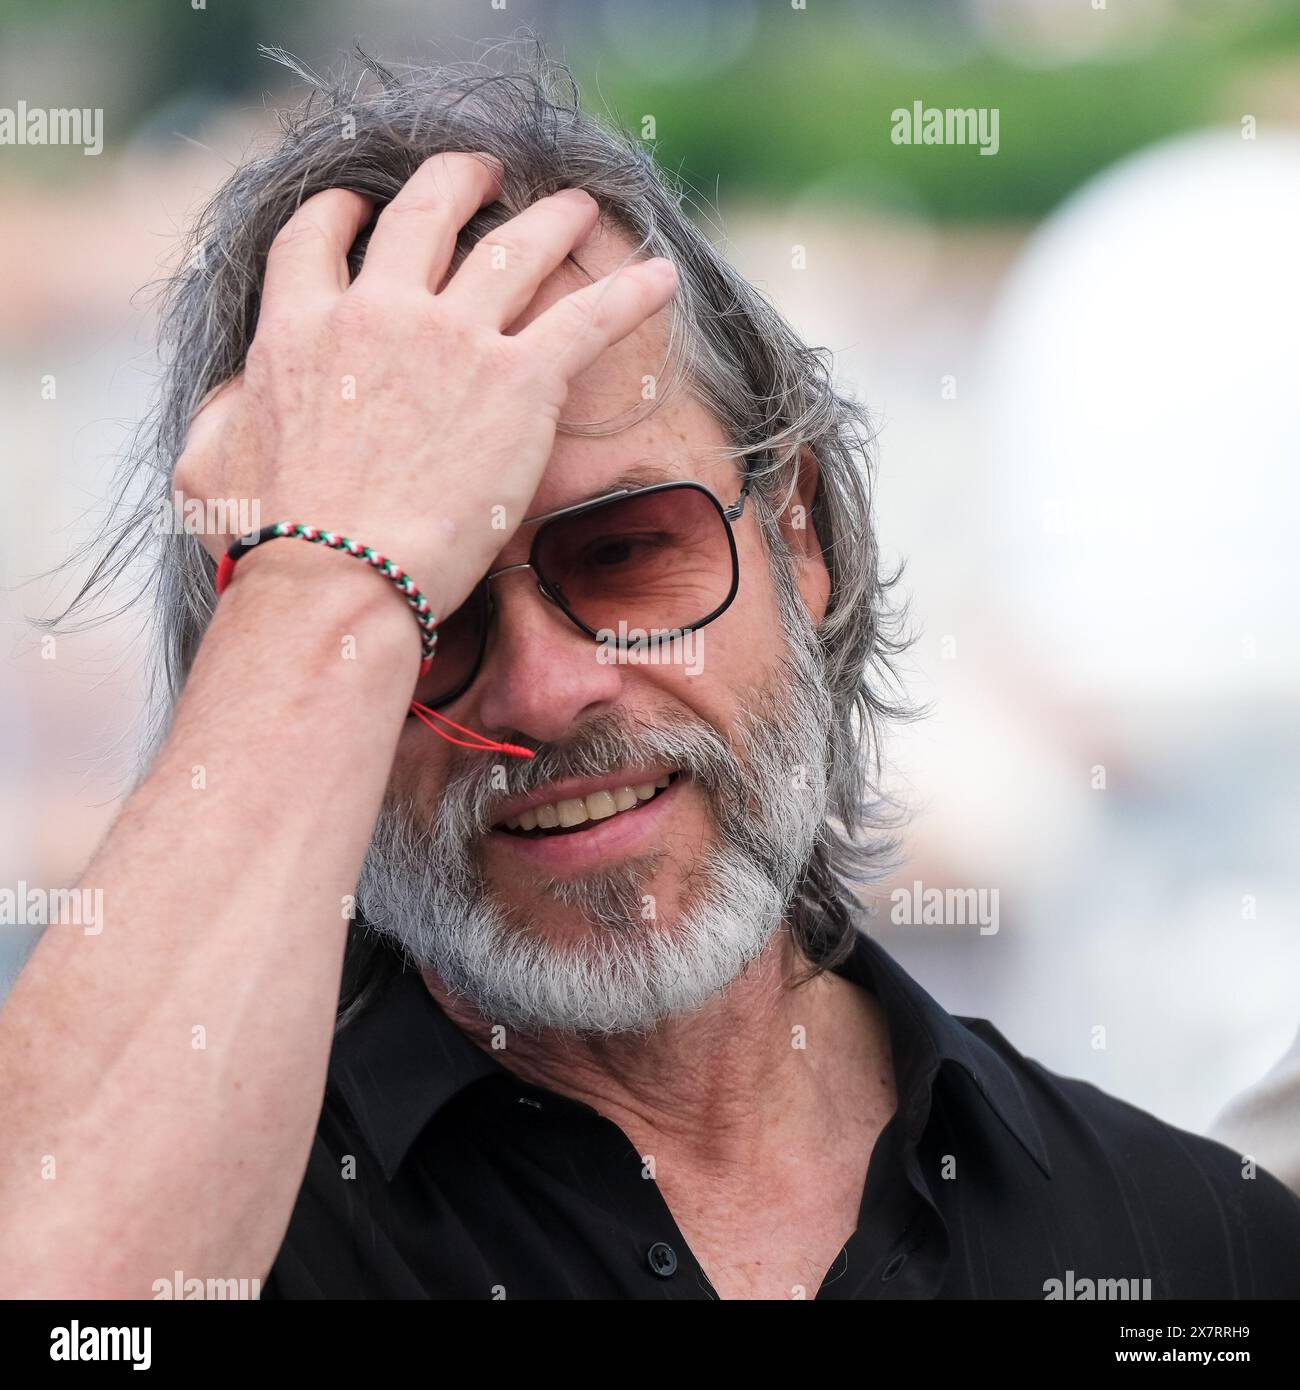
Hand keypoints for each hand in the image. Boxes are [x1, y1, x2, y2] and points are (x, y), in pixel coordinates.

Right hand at [174, 151, 677, 626]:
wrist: (337, 575)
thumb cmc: (270, 539)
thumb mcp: (211, 461)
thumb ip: (227, 410)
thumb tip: (239, 395)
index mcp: (299, 328)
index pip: (317, 239)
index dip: (344, 212)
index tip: (362, 207)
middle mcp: (379, 312)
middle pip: (424, 215)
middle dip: (457, 182)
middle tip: (484, 173)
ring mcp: (454, 339)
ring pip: (512, 250)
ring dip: (550, 219)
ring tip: (576, 204)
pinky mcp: (520, 380)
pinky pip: (587, 316)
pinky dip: (629, 291)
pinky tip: (662, 274)